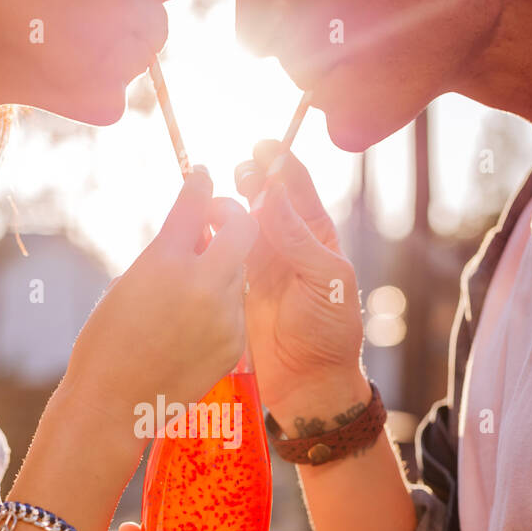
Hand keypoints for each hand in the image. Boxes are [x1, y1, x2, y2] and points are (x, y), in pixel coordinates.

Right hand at [65, 167, 257, 431]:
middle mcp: (202, 283)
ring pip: (239, 270)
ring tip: (188, 288)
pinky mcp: (234, 343)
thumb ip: (166, 253)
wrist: (112, 405)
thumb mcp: (128, 283)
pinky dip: (220, 305)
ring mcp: (224, 316)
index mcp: (166, 261)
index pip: (195, 202)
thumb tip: (194, 231)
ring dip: (221, 266)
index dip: (200, 184)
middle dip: (231, 216)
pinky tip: (191, 325)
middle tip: (214, 220)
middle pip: (240, 228)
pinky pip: (236, 308)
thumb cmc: (106, 342)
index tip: (202, 177)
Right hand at [235, 142, 369, 429]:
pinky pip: (222, 254)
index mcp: (317, 237)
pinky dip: (212, 237)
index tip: (262, 146)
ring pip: (240, 223)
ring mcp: (261, 266)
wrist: (309, 384)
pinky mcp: (237, 288)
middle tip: (238, 171)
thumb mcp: (325, 281)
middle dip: (251, 179)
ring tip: (216, 197)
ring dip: (229, 206)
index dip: (280, 164)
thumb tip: (271, 193)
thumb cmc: (331, 333)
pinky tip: (201, 227)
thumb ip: (298, 238)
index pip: (297, 189)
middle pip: (265, 199)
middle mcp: (288, 245)